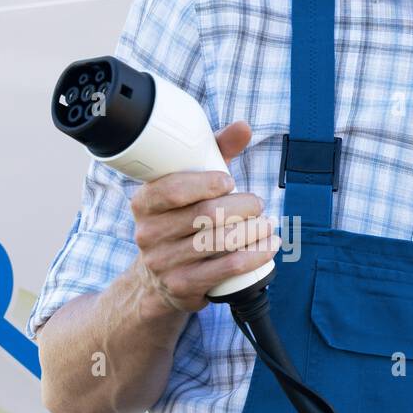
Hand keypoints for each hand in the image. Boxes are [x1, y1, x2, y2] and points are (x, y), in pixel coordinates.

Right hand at [127, 121, 279, 314]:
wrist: (159, 280)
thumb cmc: (182, 222)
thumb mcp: (190, 188)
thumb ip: (213, 155)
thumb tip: (243, 127)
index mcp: (145, 204)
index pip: (173, 190)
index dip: (207, 183)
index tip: (228, 181)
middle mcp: (148, 234)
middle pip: (206, 215)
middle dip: (243, 206)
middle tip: (257, 204)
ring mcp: (162, 262)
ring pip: (220, 241)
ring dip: (254, 230)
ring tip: (266, 224)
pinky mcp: (182, 285)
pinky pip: (226, 268)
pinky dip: (255, 255)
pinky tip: (268, 246)